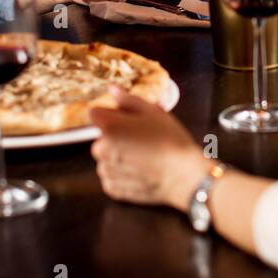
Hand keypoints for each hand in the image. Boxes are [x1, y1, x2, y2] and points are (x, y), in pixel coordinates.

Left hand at [89, 90, 208, 208]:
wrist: (183, 176)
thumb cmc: (170, 142)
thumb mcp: (153, 112)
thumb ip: (128, 99)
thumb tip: (112, 89)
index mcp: (109, 127)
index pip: (94, 113)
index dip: (110, 114)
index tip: (126, 119)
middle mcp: (102, 150)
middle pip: (101, 136)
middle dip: (115, 135)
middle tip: (140, 138)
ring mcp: (106, 171)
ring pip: (106, 156)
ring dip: (118, 154)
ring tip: (143, 155)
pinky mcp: (112, 188)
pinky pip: (111, 175)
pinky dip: (122, 173)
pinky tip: (140, 169)